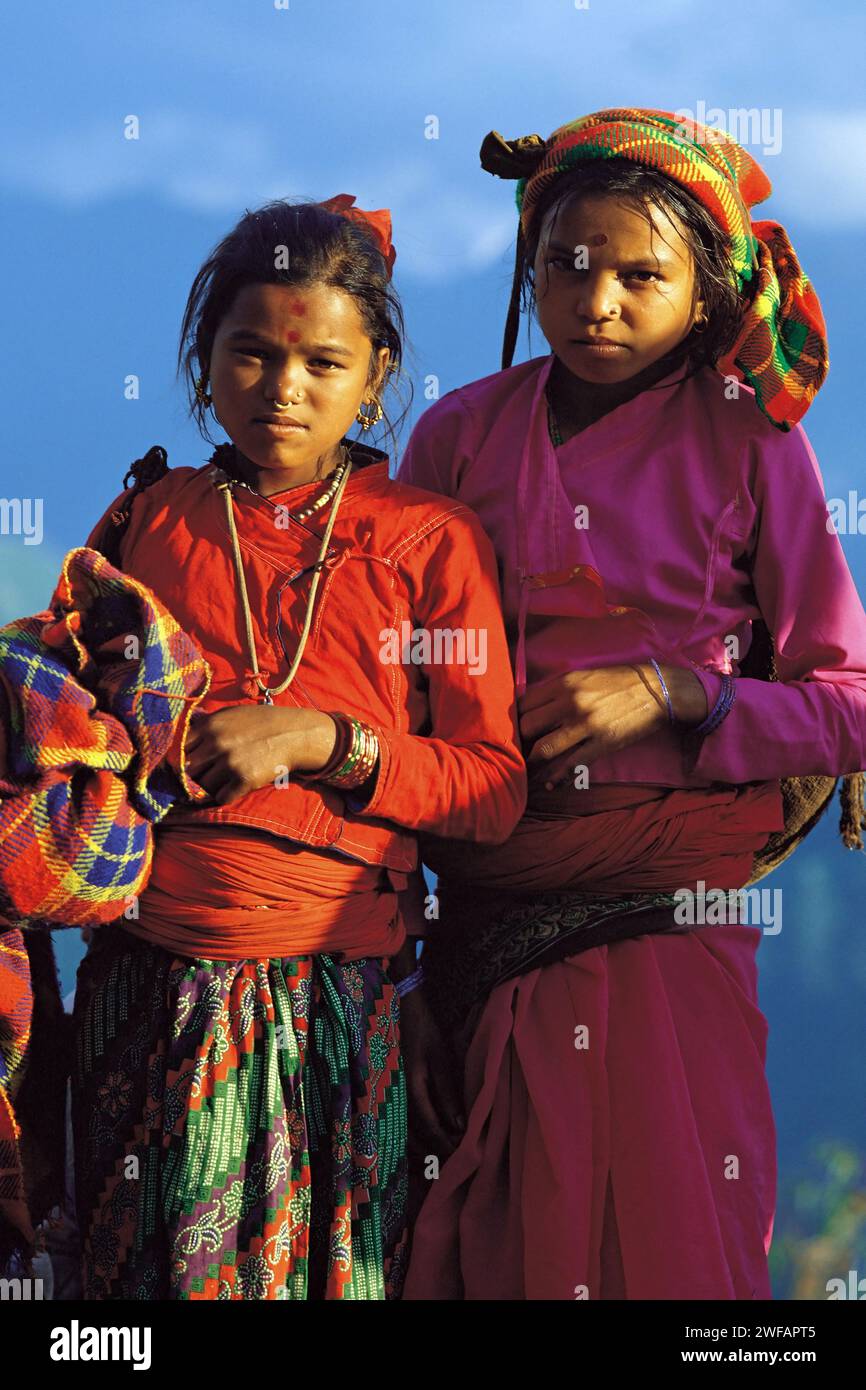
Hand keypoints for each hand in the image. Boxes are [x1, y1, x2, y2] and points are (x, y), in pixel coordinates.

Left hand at [184, 704, 337, 805]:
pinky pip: (221, 797)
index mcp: (210, 725)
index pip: (178, 750)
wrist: (294, 734)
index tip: (188, 764)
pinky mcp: (244, 780)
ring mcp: (230, 763)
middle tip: (208, 773)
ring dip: (211, 786)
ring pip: (203, 786)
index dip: (181, 759)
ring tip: (226, 778)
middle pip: (188, 770)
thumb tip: (178, 740)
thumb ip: (205, 725)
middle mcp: (217, 744)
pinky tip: (235, 786)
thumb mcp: (230, 714)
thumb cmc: (261, 723)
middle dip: (196, 774)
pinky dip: (225, 795)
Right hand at [399, 986, 465, 1162]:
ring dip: (419, 1150)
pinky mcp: (385, 1093)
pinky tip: (420, 1143)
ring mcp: (386, 1096)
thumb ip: (447, 1092)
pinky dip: (408, 1138)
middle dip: (432, 1154)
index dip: (446, 1145)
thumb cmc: (422, 1029)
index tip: (460, 1157)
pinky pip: (395, 1124)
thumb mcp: (440, 1058)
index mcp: (411, 1089)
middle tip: (450, 1163)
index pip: (430, 1128)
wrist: (397, 1008)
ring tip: (437, 1157)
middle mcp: (394, 1097)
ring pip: (400, 1135)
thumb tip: (459, 1125)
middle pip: (412, 1139)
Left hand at [517, 663, 707, 789]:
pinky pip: (572, 764)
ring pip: (544, 748)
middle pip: (527, 726)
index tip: (515, 729)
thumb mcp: (584, 676)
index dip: (515, 719)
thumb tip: (533, 706)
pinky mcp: (602, 743)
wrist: (656, 690)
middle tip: (518, 750)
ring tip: (529, 768)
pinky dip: (558, 778)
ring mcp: (586, 724)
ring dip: (533, 762)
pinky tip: (550, 784)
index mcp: (564, 684)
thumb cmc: (618, 682)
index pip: (524, 703)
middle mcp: (570, 702)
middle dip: (519, 741)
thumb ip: (558, 690)